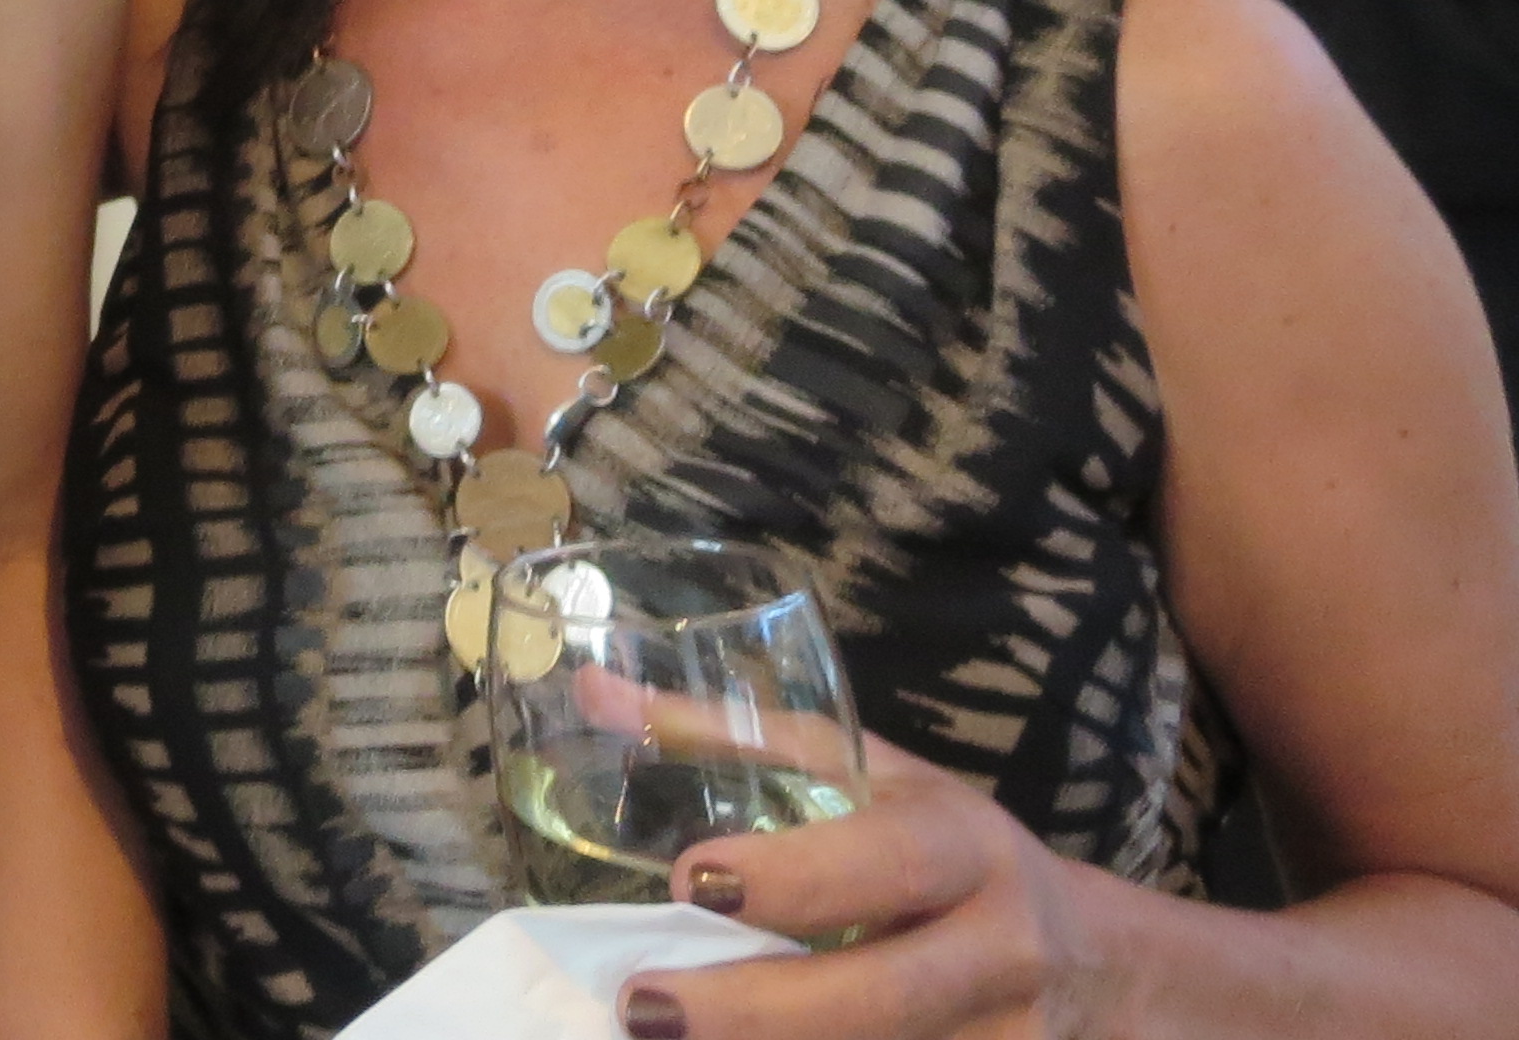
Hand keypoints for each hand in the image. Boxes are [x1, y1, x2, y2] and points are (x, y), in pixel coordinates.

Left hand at [624, 739, 1133, 1039]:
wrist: (1102, 966)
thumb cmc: (951, 852)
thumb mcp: (871, 779)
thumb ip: (735, 738)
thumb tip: (595, 690)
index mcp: (965, 849)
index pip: (882, 866)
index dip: (790, 878)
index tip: (688, 881)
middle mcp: (1001, 951)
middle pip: (877, 1000)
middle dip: (751, 1013)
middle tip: (641, 1004)